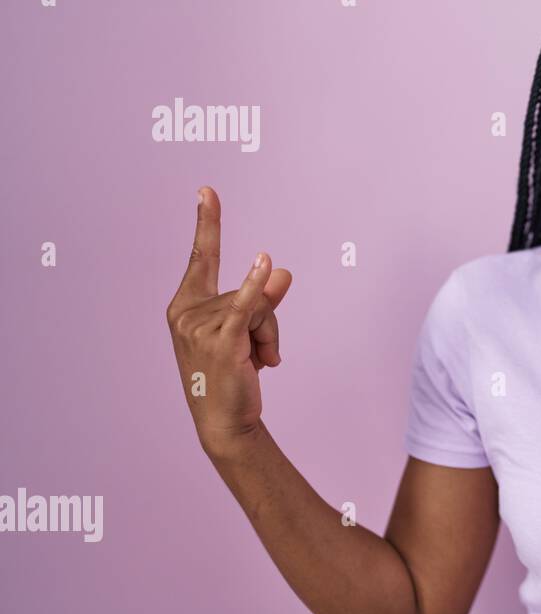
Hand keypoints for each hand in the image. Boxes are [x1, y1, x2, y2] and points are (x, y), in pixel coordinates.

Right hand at [165, 186, 292, 456]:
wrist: (226, 422)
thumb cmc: (233, 376)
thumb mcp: (248, 333)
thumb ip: (262, 300)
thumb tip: (282, 271)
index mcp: (185, 305)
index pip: (202, 257)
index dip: (208, 223)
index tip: (207, 191)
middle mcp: (186, 312)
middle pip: (251, 290)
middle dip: (268, 321)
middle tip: (261, 355)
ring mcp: (201, 327)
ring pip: (262, 306)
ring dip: (271, 337)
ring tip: (259, 364)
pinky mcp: (223, 342)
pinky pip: (246, 307)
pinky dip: (255, 287)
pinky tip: (264, 263)